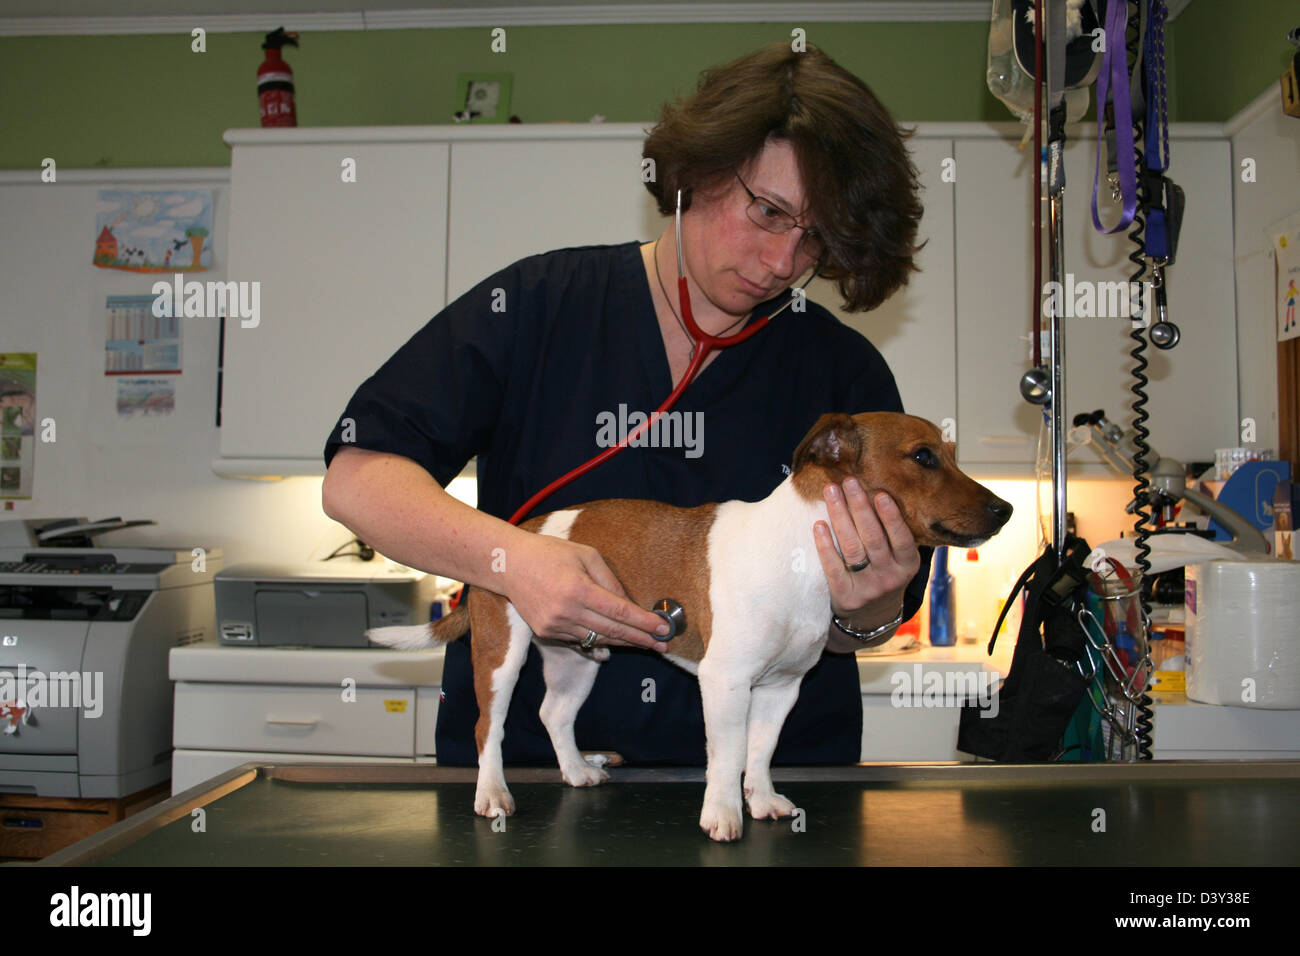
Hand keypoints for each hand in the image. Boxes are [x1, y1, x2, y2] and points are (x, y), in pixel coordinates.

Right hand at [498, 532, 669, 651]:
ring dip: (623, 642)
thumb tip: (629, 604)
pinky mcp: (546, 633)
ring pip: (598, 640)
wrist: (508, 564)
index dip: (644, 623)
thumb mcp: (586, 555)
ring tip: (645, 644)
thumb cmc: (550, 553)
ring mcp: (555, 626)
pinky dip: (599, 640)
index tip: (663, 629)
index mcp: (578, 589)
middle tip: (663, 645)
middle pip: (613, 631)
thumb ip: (610, 580)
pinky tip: (617, 641)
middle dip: (641, 639)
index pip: (619, 611)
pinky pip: (580, 640)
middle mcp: (566, 612)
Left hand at [812, 478, 919, 623]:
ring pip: (852, 548)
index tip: (880, 493)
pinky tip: (818, 524)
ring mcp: (867, 588)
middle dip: (859, 507)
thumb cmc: (885, 575)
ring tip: (831, 492)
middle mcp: (890, 577)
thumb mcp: (900, 560)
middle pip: (873, 538)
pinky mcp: (845, 596)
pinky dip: (825, 545)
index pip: (902, 538)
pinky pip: (833, 567)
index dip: (891, 517)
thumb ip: (893, 535)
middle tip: (849, 481)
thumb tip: (876, 491)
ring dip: (840, 516)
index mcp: (908, 565)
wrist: (872, 618)